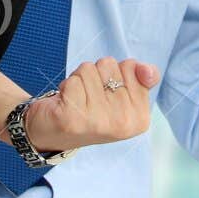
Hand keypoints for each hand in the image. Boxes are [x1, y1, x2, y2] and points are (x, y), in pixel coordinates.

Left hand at [21, 58, 159, 150]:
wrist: (52, 133)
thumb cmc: (90, 109)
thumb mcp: (123, 95)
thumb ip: (141, 78)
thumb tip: (146, 70)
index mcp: (140, 118)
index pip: (131, 66)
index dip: (114, 72)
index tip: (108, 93)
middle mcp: (122, 123)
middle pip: (109, 65)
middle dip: (96, 75)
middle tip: (90, 97)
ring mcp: (98, 123)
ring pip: (88, 69)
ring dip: (79, 79)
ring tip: (77, 100)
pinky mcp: (72, 119)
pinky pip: (72, 80)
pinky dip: (65, 87)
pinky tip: (65, 105)